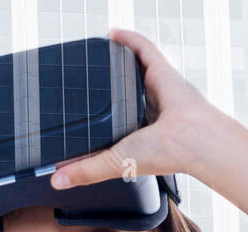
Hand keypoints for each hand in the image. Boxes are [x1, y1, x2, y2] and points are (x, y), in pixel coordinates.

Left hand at [49, 27, 222, 188]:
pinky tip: (111, 34)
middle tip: (79, 80)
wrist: (191, 139)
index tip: (74, 113)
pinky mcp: (161, 70)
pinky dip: (128, 39)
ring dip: (114, 60)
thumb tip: (56, 181)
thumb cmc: (163, 153)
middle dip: (104, 85)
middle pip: (121, 91)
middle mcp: (145, 107)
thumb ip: (85, 170)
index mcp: (137, 130)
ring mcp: (153, 87)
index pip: (113, 120)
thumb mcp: (114, 164)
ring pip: (130, 69)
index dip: (97, 116)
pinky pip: (143, 48)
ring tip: (92, 54)